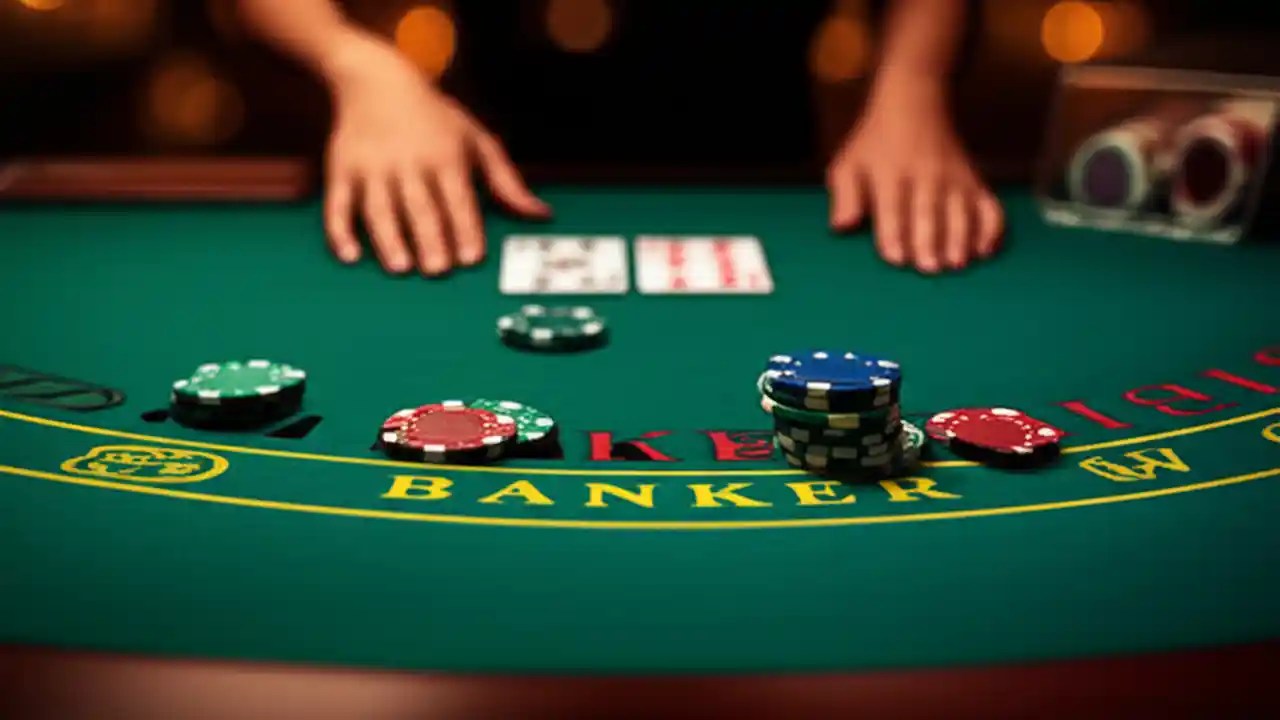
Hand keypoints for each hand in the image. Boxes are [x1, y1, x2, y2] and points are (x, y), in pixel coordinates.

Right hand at [323, 33, 548, 274]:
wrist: (377, 80)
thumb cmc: (435, 118)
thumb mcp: (476, 140)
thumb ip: (507, 181)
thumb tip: (542, 213)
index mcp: (445, 156)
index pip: (458, 198)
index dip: (466, 227)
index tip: (472, 257)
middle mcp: (408, 163)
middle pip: (420, 206)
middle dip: (430, 238)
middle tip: (438, 270)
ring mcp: (372, 168)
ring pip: (380, 208)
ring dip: (389, 238)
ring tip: (401, 267)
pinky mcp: (342, 171)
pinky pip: (338, 204)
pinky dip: (340, 231)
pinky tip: (350, 256)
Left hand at [827, 82, 1001, 273]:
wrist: (914, 106)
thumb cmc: (875, 145)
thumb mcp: (849, 164)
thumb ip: (845, 196)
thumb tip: (841, 226)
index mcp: (890, 174)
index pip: (892, 207)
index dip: (894, 233)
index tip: (896, 258)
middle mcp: (926, 176)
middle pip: (928, 211)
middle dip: (930, 240)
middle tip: (930, 268)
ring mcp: (954, 179)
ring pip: (961, 210)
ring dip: (961, 238)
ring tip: (957, 263)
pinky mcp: (975, 182)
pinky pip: (989, 205)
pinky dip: (992, 228)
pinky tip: (985, 251)